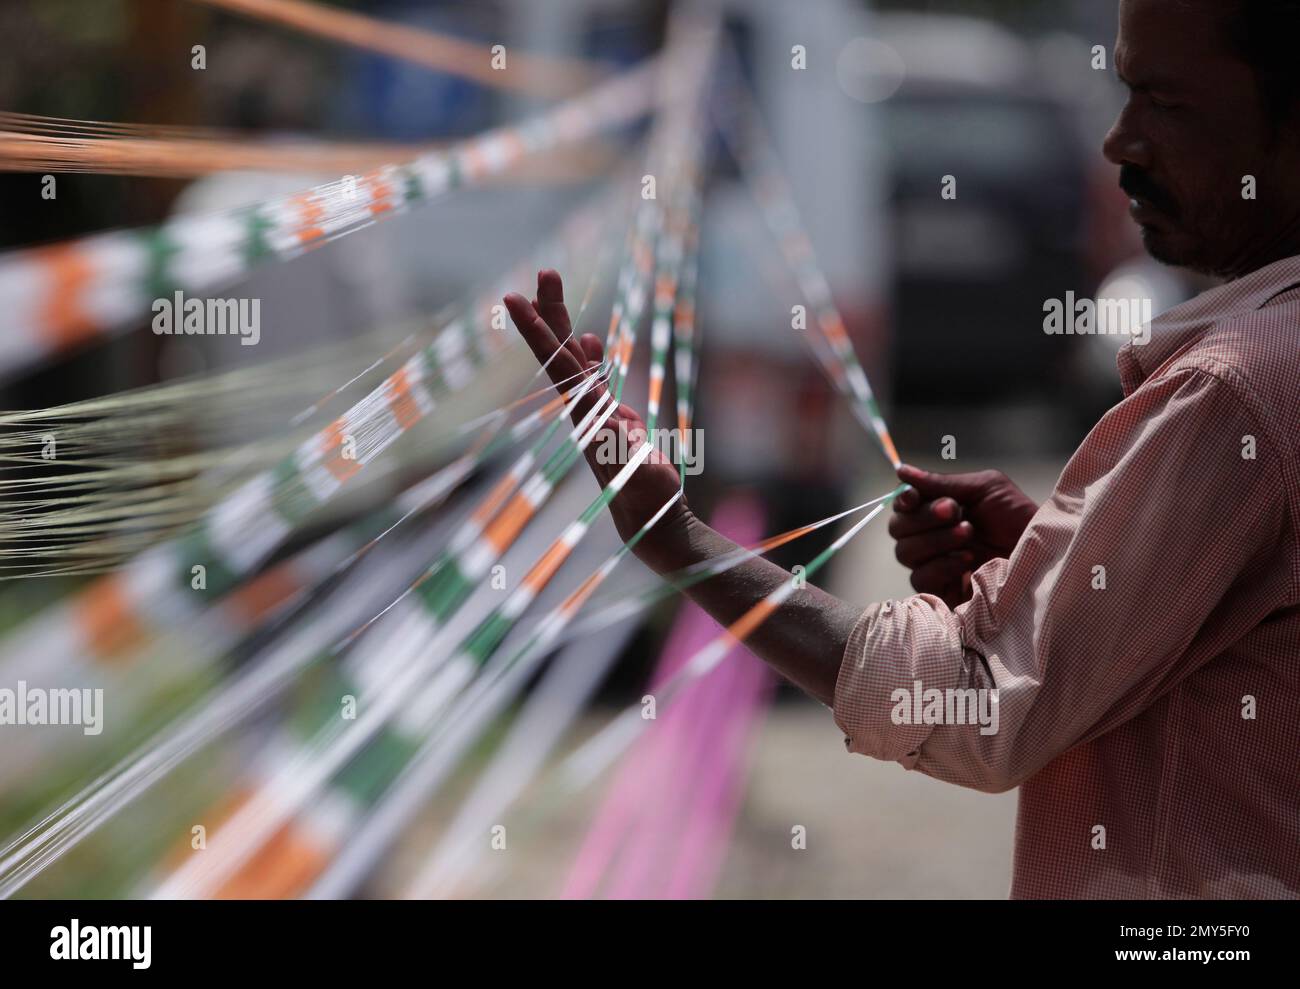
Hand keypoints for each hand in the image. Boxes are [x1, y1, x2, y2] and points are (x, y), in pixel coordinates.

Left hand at [503, 270, 687, 557]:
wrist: (648, 518)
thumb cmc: (646, 496)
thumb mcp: (637, 469)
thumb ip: (628, 444)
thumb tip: (619, 421)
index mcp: (587, 413)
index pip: (558, 362)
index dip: (537, 330)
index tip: (514, 299)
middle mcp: (584, 407)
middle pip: (561, 350)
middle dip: (552, 310)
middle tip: (545, 271)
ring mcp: (596, 411)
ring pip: (574, 359)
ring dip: (565, 324)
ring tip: (552, 288)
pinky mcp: (610, 418)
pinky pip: (595, 378)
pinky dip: (590, 355)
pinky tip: (590, 339)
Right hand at [889, 464, 1037, 607]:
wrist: (1045, 551)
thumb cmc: (1018, 516)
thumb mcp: (985, 488)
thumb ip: (942, 482)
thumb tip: (901, 471)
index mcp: (937, 510)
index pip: (902, 506)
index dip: (903, 499)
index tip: (915, 496)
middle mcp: (930, 537)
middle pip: (897, 529)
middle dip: (924, 517)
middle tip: (955, 511)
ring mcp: (934, 565)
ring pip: (905, 553)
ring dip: (936, 540)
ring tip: (969, 534)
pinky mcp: (942, 592)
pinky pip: (920, 579)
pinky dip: (941, 565)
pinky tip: (968, 560)